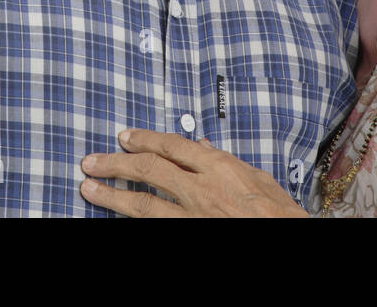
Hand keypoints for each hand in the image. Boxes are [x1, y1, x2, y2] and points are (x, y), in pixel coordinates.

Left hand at [80, 130, 308, 217]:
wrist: (288, 240)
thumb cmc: (280, 214)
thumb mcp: (258, 178)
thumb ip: (224, 160)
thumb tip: (198, 145)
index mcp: (219, 167)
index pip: (171, 146)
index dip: (143, 139)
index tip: (123, 137)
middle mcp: (200, 190)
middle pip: (148, 170)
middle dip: (115, 164)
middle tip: (91, 161)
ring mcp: (192, 217)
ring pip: (143, 203)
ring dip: (112, 195)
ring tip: (87, 188)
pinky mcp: (189, 235)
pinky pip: (156, 228)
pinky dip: (134, 222)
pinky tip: (116, 218)